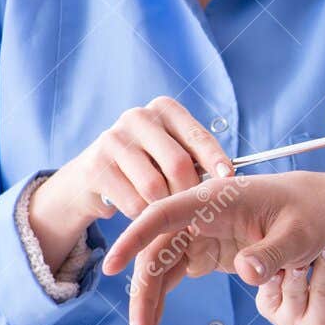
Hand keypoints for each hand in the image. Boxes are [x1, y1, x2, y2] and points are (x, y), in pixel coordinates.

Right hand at [29, 95, 232, 267]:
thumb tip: (229, 180)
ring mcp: (113, 139)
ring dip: (164, 208)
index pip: (197, 136)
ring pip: (154, 187)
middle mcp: (138, 117)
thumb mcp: (172, 151)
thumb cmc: (148, 164)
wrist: (94, 176)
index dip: (215, 159)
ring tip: (166, 213)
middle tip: (196, 213)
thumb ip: (196, 158)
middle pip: (178, 164)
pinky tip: (142, 214)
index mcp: (165, 109)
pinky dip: (143, 216)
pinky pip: (133, 203)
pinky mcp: (95, 167)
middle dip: (189, 193)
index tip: (229, 179)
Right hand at [101, 170, 324, 324]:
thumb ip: (272, 253)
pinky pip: (173, 278)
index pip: (164, 213)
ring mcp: (200, 231)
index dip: (135, 237)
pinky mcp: (206, 250)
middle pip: (155, 252)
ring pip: (159, 270)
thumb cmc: (315, 213)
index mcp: (218, 197)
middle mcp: (200, 212)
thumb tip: (245, 272)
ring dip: (147, 308)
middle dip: (142, 297)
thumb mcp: (301, 234)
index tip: (111, 265)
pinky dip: (161, 305)